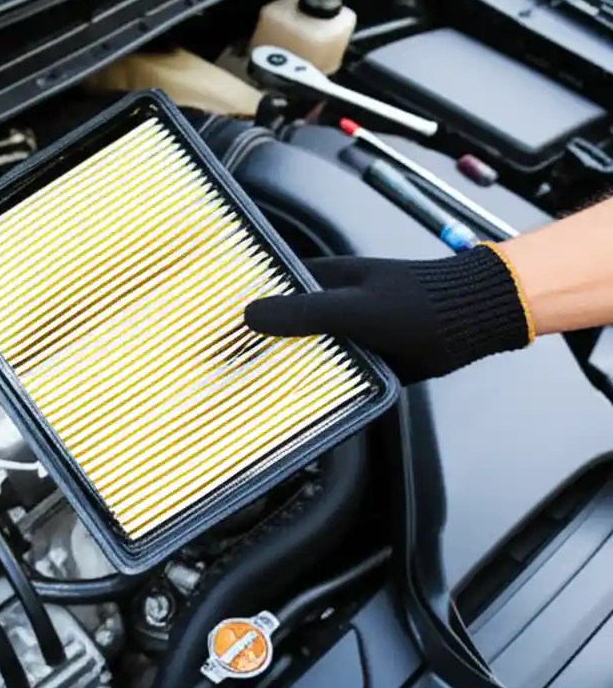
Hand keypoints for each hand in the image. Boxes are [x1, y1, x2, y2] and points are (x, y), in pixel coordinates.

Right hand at [244, 245, 532, 383]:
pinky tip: (290, 407)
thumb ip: (301, 314)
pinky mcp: (364, 361)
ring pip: (305, 354)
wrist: (473, 321)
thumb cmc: (416, 304)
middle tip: (223, 370)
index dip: (244, 309)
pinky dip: (315, 389)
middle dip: (258, 345)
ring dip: (285, 370)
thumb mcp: (351, 308)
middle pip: (283, 328)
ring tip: (247, 392)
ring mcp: (347, 335)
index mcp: (322, 281)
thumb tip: (248, 315)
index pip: (270, 292)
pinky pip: (331, 377)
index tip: (214, 331)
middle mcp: (329, 307)